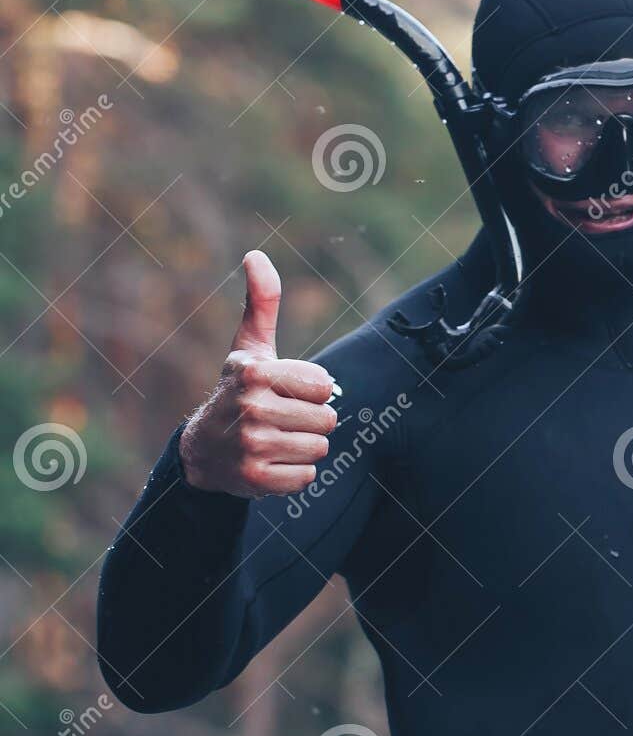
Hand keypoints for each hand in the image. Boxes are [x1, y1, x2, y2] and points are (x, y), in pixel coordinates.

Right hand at [177, 250, 336, 496]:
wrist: (202, 450)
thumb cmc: (238, 391)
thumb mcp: (250, 347)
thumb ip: (261, 303)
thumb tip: (255, 254)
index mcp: (253, 372)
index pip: (325, 386)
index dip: (312, 391)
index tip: (286, 391)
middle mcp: (250, 408)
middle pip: (328, 420)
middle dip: (311, 421)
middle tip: (281, 419)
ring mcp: (250, 447)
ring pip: (320, 449)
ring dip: (303, 447)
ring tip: (275, 440)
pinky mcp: (255, 480)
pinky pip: (306, 478)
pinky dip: (294, 474)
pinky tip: (270, 463)